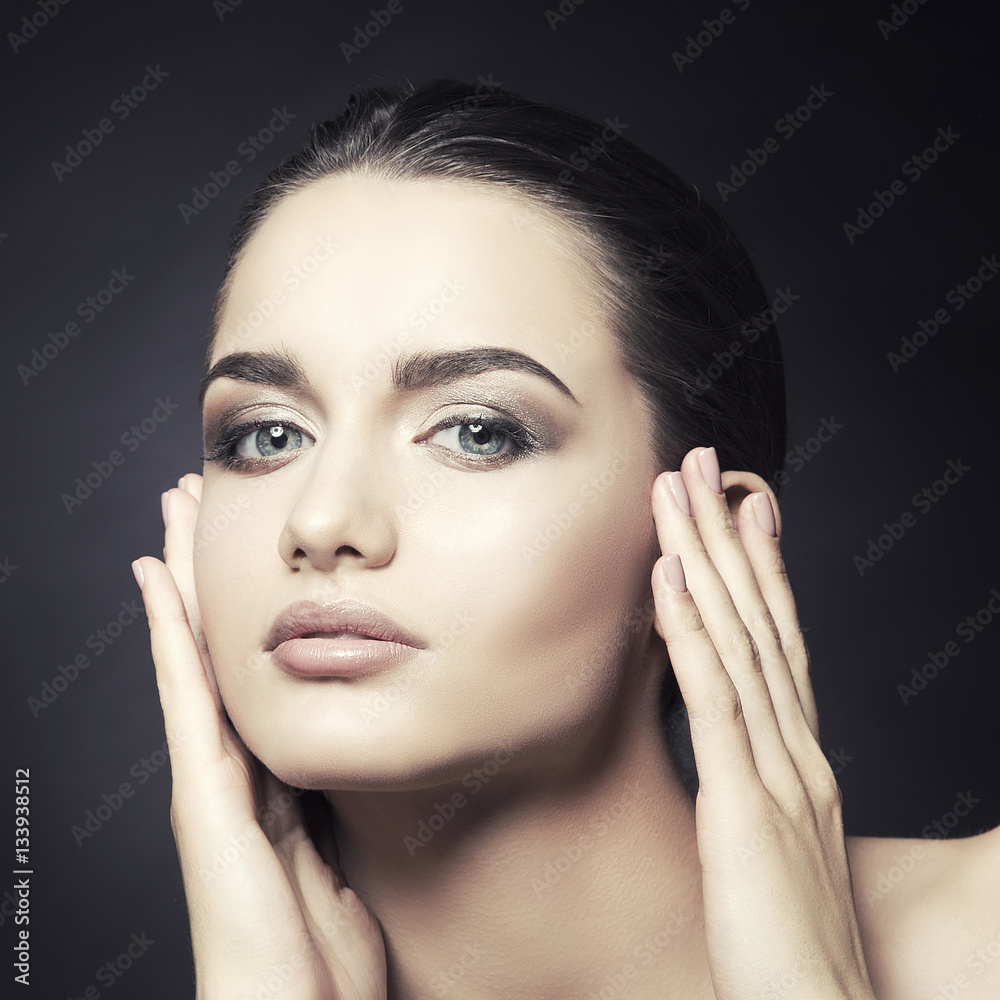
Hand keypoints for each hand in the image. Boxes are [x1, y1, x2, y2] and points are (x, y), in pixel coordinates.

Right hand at [132, 474, 386, 999]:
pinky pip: (187, 696)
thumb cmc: (319, 963)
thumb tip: (350, 779)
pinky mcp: (204, 795)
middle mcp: (232, 770)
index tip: (244, 558)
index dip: (241, 618)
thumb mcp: (341, 865)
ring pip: (194, 658)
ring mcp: (212, 779)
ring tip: (172, 521)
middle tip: (194, 512)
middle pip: (216, 654)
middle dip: (205, 582)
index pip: (250, 680)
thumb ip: (336, 817)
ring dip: (183, 587)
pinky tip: (160, 581)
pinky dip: (170, 634)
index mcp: (268, 781)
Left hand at [650, 447, 875, 999]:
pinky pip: (714, 700)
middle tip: (703, 465)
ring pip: (735, 640)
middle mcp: (796, 749)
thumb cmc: (786, 944)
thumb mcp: (767, 845)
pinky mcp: (744, 803)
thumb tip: (728, 748)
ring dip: (705, 558)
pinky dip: (692, 633)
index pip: (779, 641)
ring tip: (678, 491)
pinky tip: (671, 578)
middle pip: (759, 620)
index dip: (760, 569)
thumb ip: (751, 787)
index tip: (742, 508)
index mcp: (800, 758)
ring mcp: (776, 771)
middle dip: (729, 536)